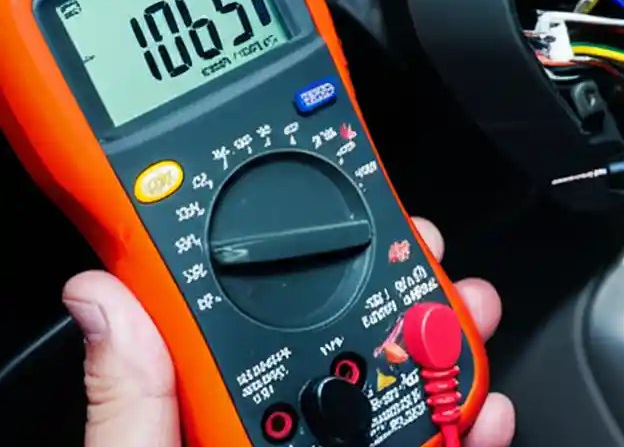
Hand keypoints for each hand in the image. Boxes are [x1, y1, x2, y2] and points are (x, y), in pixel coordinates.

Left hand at [63, 218, 515, 446]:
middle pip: (342, 358)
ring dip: (446, 358)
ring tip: (465, 321)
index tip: (329, 229)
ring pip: (403, 406)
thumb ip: (130, 410)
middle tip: (423, 260)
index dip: (292, 273)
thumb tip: (105, 301)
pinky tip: (486, 413)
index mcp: (204, 431)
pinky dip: (474, 435)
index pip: (248, 335)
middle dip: (395, 301)